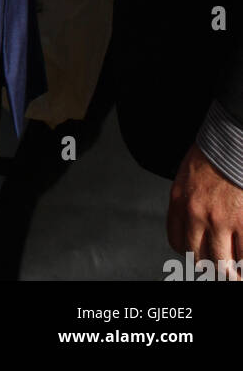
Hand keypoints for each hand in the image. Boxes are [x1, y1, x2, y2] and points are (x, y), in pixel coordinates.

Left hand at [168, 143, 242, 275]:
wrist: (233, 141)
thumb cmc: (214, 154)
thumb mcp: (188, 175)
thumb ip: (189, 200)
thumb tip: (197, 224)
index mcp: (180, 201)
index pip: (177, 242)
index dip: (190, 253)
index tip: (199, 255)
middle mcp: (196, 213)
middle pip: (199, 257)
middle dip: (211, 266)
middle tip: (221, 268)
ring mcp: (221, 220)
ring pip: (223, 263)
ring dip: (231, 271)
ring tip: (237, 273)